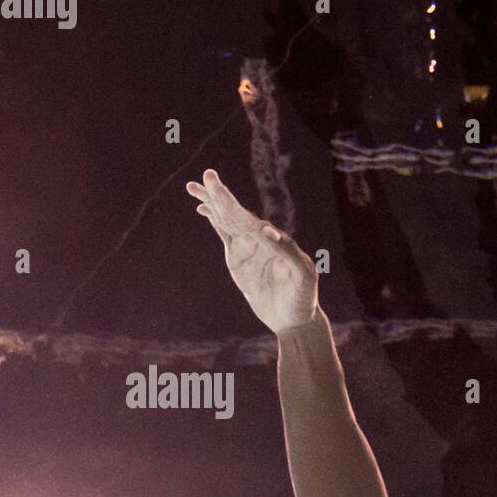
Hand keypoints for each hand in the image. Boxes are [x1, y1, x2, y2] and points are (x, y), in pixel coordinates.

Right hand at [186, 169, 317, 334]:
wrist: (293, 319)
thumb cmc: (302, 297)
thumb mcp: (302, 276)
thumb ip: (287, 252)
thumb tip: (267, 230)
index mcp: (276, 240)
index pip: (250, 219)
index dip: (233, 204)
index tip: (218, 190)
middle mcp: (262, 239)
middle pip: (236, 214)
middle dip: (220, 196)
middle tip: (206, 176)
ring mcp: (249, 246)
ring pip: (228, 220)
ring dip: (212, 203)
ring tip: (194, 187)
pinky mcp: (240, 257)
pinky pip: (225, 233)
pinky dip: (215, 220)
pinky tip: (204, 208)